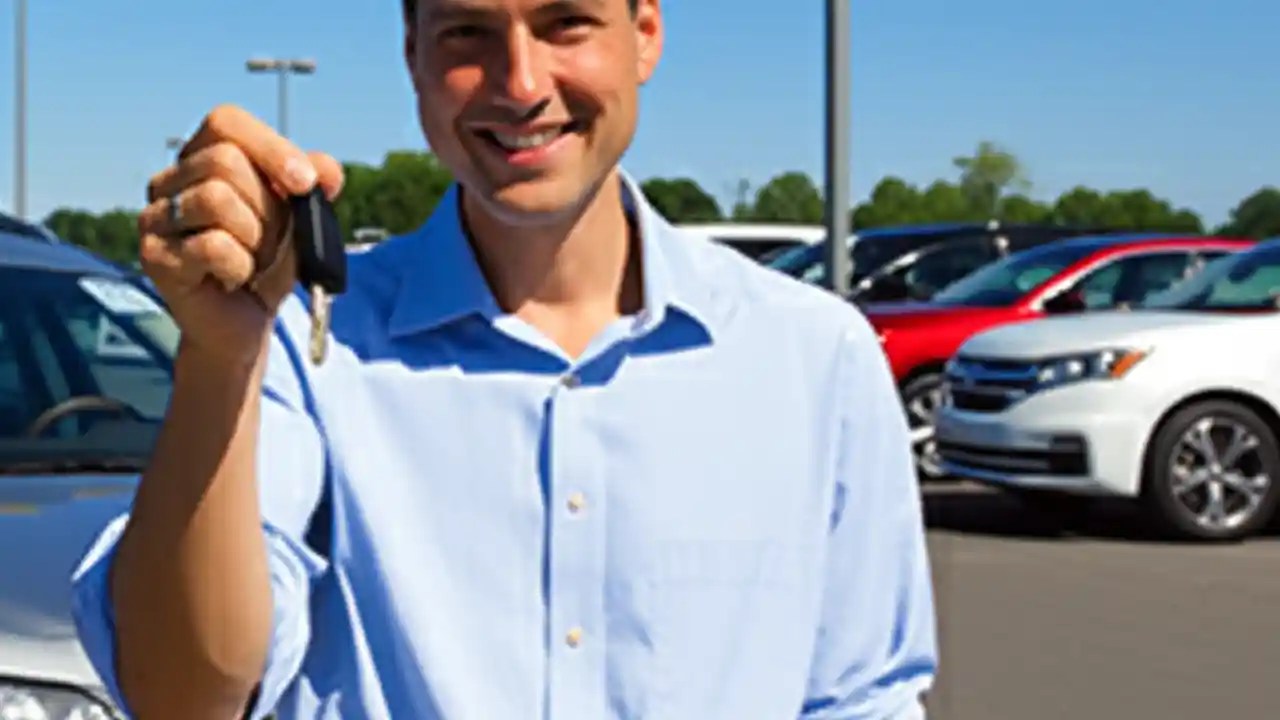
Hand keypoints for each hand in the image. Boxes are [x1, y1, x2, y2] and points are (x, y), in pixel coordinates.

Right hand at [137, 104, 343, 366]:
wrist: (245, 324)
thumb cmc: (268, 264)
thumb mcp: (300, 218)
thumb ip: (313, 185)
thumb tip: (327, 172)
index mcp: (202, 158)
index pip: (225, 122)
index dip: (270, 147)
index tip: (305, 184)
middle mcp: (169, 181)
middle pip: (226, 163)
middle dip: (267, 208)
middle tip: (269, 243)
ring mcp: (155, 218)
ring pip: (216, 200)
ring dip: (255, 239)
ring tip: (251, 261)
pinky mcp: (154, 256)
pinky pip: (212, 246)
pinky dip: (240, 266)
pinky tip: (233, 279)